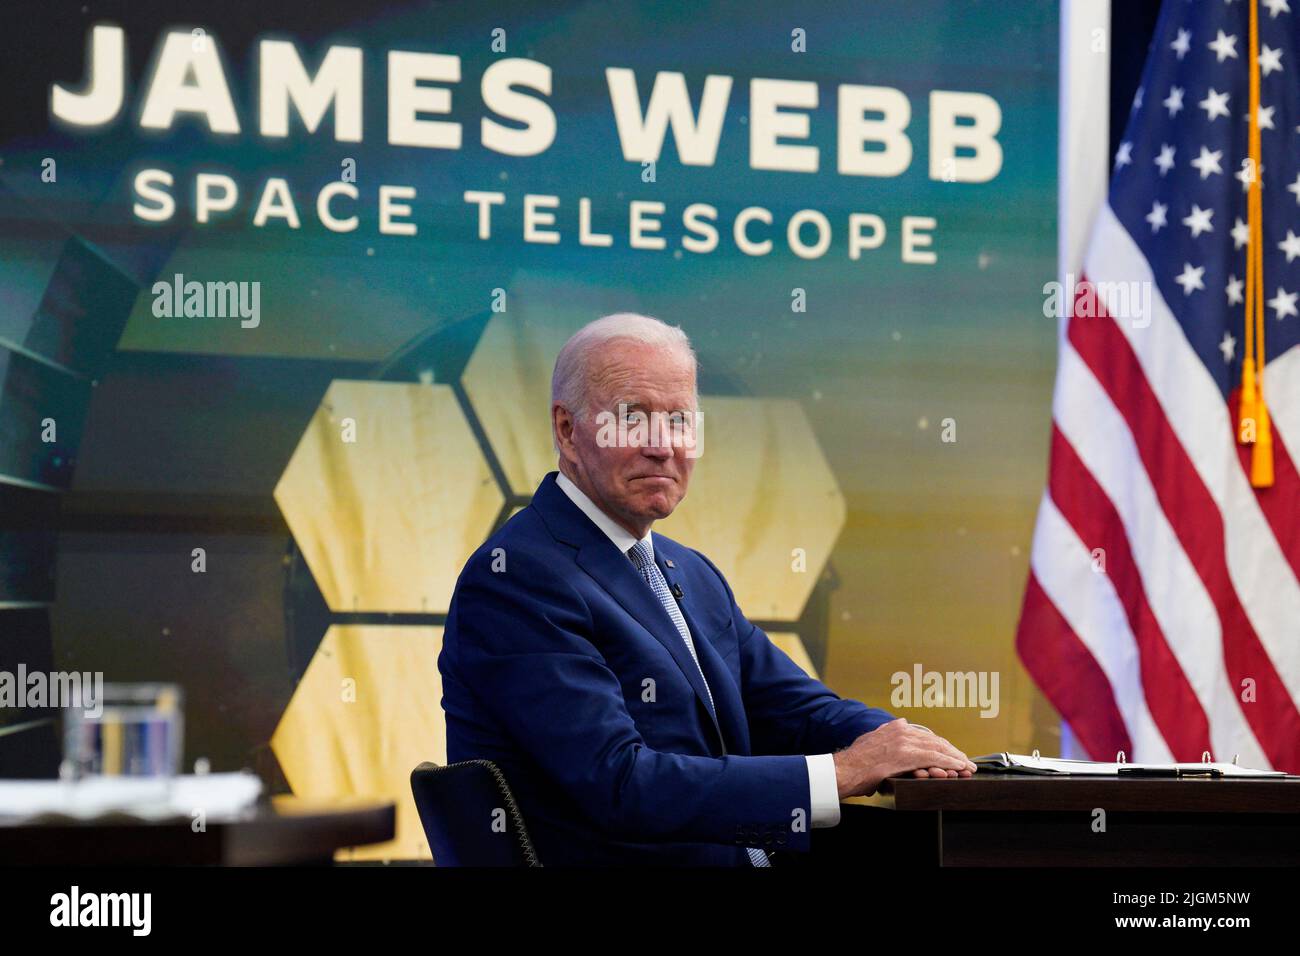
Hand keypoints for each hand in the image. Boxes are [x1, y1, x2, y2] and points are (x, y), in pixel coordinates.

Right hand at [832, 718, 975, 798]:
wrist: (843, 770)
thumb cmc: (855, 764)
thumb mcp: (871, 743)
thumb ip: (885, 739)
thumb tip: (894, 741)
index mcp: (894, 727)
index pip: (925, 736)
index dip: (940, 746)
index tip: (951, 754)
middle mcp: (901, 730)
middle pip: (935, 741)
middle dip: (952, 752)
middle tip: (965, 762)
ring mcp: (904, 742)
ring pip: (938, 748)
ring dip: (955, 759)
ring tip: (967, 767)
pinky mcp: (907, 755)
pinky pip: (935, 758)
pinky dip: (950, 763)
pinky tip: (959, 768)